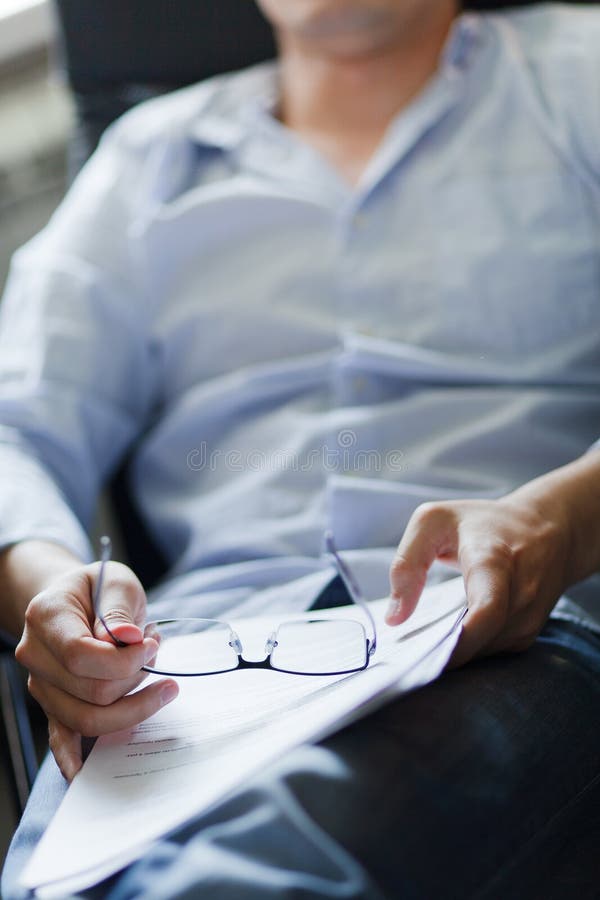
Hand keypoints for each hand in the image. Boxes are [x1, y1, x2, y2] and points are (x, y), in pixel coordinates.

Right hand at [16, 561, 177, 780]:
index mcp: (45, 617)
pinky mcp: (53, 703)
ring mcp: (41, 683)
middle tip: (157, 649)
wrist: (74, 597)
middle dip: (135, 678)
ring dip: (131, 703)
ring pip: (87, 717)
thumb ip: (119, 609)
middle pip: (91, 692)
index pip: (81, 655)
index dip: (123, 659)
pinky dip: (70, 755)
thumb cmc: (98, 588)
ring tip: (151, 670)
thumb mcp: (116, 581)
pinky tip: (81, 771)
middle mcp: (35, 654)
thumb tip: (128, 638)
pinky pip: (59, 734)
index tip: (152, 644)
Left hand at [385, 493, 570, 667]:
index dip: (459, 640)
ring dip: (453, 655)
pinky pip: (492, 653)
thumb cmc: (482, 523)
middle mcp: (519, 593)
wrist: (549, 529)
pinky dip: (468, 651)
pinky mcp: (528, 633)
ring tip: (423, 644)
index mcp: (494, 560)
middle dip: (442, 654)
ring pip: (484, 653)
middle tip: (407, 655)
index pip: (487, 609)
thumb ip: (407, 563)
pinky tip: (448, 639)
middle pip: (481, 640)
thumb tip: (394, 618)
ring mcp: (529, 617)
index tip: (423, 652)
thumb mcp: (433, 520)